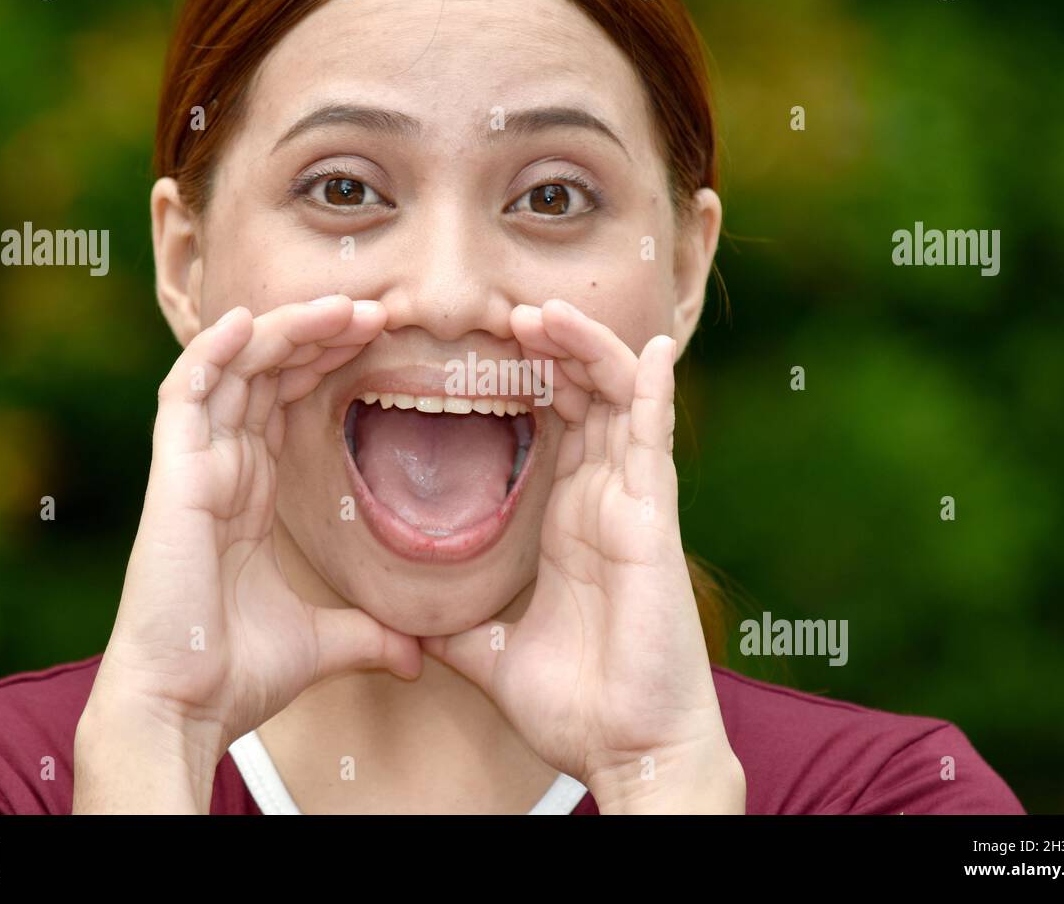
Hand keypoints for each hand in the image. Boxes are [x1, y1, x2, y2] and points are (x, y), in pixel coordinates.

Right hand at [77, 295, 421, 810]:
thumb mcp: (323, 643)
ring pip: (234, 371)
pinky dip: (213, 352)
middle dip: (317, 335)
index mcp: (245, 496)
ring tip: (344, 306)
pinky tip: (251, 320)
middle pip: (265, 375)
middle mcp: (218, 472)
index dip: (325, 364)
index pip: (284, 403)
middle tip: (377, 309)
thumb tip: (419, 656)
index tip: (381, 339)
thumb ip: (367, 636)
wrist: (184, 709)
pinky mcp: (173, 477)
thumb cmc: (234, 675)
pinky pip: (184, 394)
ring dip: (285, 331)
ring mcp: (193, 469)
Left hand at [420, 299, 743, 812]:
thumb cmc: (579, 706)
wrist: (629, 752)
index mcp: (568, 521)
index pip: (549, 425)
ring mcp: (632, 505)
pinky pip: (656, 439)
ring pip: (616, 399)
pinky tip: (648, 350)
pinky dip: (654, 390)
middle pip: (582, 395)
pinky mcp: (653, 520)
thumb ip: (459, 630)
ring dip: (583, 349)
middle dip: (547, 346)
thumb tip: (407, 626)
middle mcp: (603, 501)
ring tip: (540, 312)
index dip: (520, 379)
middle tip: (504, 311)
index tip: (474, 346)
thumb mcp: (495, 654)